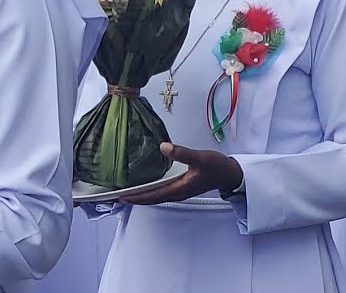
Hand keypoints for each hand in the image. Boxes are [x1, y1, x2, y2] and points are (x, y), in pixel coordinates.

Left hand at [120, 143, 243, 205]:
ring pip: (155, 195)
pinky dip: (150, 189)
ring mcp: (178, 190)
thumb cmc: (216, 167)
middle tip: (116, 196)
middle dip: (134, 198)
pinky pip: (161, 190)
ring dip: (141, 194)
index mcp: (179, 189)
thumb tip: (163, 147)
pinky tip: (145, 183)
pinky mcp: (181, 185)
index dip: (136, 197)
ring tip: (126, 191)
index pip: (152, 195)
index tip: (121, 197)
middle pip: (151, 198)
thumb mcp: (199, 158)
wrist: (229, 173)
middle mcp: (176, 192)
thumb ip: (182, 153)